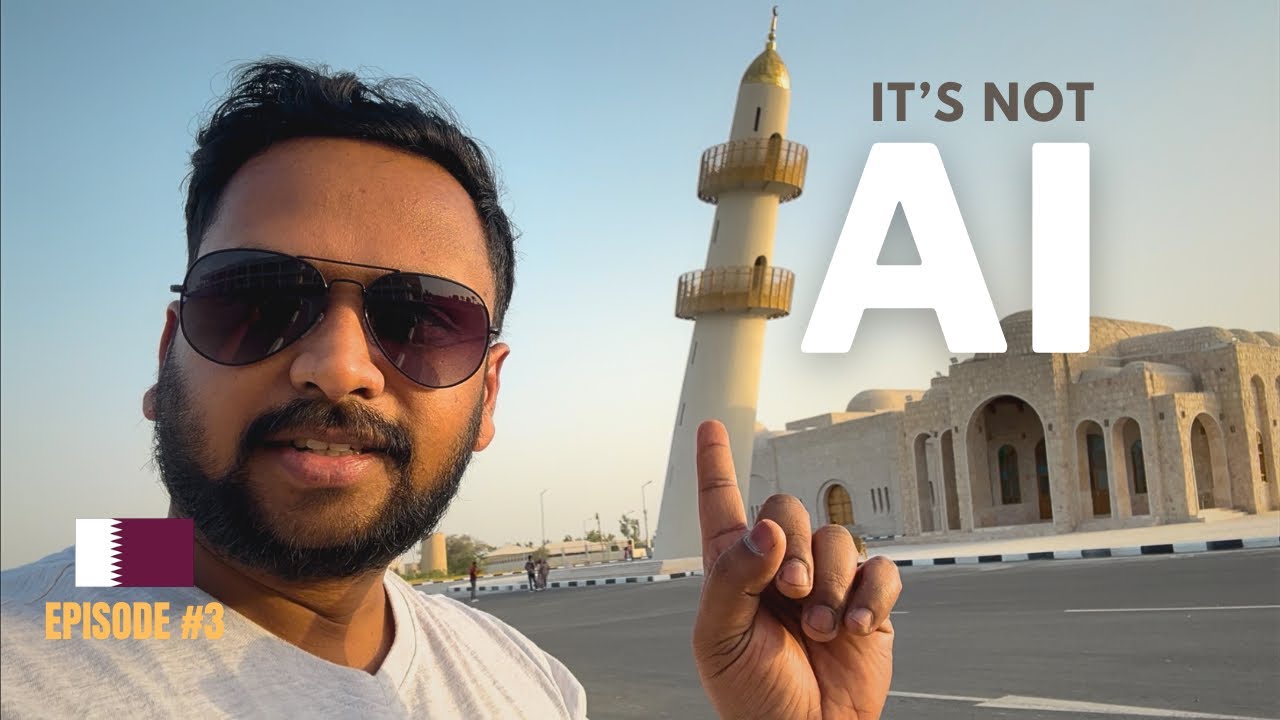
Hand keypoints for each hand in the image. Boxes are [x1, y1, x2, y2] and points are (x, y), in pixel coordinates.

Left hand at [692, 421, 900, 718]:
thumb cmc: (752, 694)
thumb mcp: (719, 638)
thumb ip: (733, 577)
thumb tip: (768, 527)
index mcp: (734, 570)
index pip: (722, 505)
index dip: (715, 465)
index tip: (710, 425)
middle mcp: (780, 567)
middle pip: (790, 509)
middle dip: (794, 548)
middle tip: (792, 593)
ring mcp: (827, 582)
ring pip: (838, 538)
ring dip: (830, 585)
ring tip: (820, 630)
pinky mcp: (868, 602)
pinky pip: (880, 571)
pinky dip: (869, 597)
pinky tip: (854, 629)